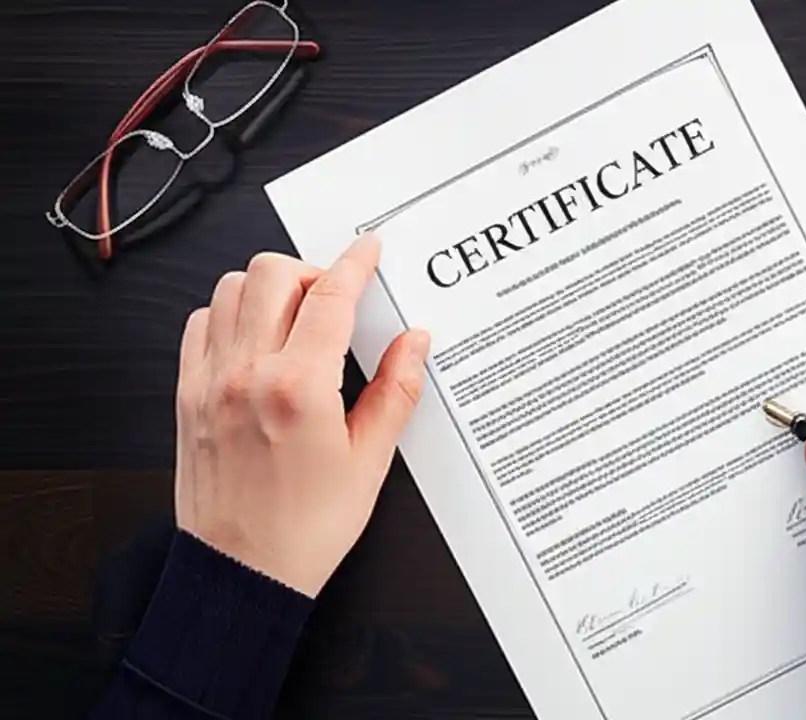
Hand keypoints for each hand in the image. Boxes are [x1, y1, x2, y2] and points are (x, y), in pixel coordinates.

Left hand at [174, 235, 430, 597]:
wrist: (243, 572)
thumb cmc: (306, 529)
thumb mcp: (370, 461)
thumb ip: (396, 392)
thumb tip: (414, 343)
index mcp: (299, 388)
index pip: (330, 297)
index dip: (355, 263)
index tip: (369, 249)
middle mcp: (247, 374)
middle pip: (272, 274)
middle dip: (312, 270)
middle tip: (337, 295)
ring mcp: (210, 381)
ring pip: (230, 289)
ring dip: (269, 287)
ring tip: (298, 314)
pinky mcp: (187, 394)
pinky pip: (200, 323)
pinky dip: (229, 312)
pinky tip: (257, 336)